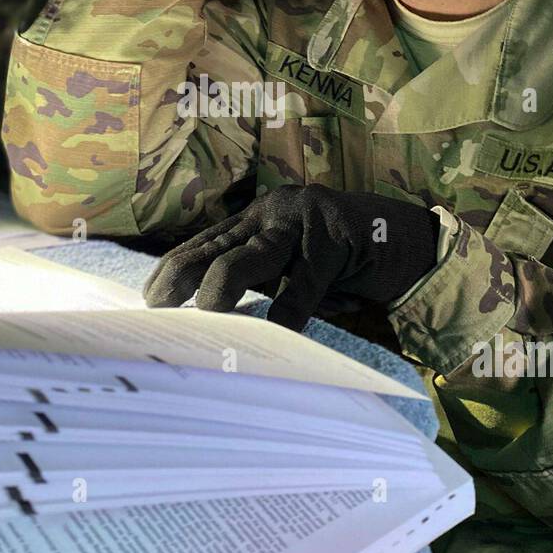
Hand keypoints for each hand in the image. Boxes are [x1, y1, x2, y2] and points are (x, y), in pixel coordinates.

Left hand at [143, 184, 440, 331]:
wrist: (404, 240)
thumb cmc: (340, 261)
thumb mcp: (289, 267)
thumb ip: (255, 282)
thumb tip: (208, 324)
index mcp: (254, 220)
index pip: (200, 244)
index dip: (170, 271)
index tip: (148, 301)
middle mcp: (269, 214)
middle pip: (210, 248)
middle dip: (179, 280)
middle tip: (160, 312)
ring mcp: (300, 224)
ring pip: (244, 259)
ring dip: (219, 293)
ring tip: (207, 321)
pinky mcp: (332, 242)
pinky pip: (300, 288)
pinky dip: (285, 316)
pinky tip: (276, 338)